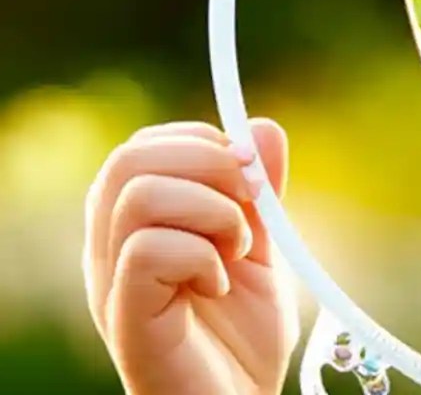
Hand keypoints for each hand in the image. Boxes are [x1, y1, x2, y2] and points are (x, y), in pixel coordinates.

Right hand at [83, 119, 298, 394]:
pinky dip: (201, 255)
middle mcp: (110, 250)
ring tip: (236, 252)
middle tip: (251, 208)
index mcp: (134, 227)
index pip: (141, 147)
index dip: (202, 142)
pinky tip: (219, 284)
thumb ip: (258, 194)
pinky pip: (147, 249)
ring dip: (213, 212)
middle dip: (210, 164)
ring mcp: (112, 284)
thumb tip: (262, 128)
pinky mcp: (126, 318)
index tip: (252, 176)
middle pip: (129, 159)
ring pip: (138, 195)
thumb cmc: (240, 341)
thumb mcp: (259, 251)